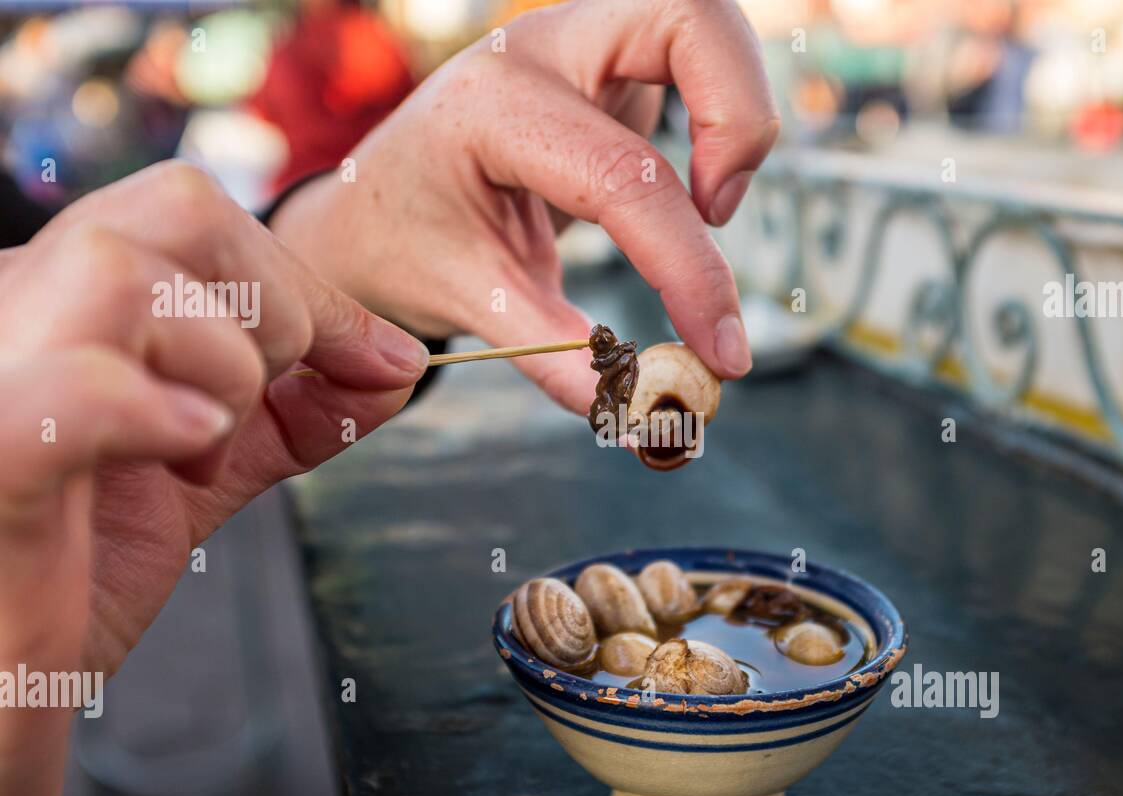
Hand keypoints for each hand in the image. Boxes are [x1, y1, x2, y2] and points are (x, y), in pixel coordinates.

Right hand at [0, 161, 428, 795]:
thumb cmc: (56, 582)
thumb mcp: (194, 478)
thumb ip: (289, 415)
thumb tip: (395, 365)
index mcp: (54, 302)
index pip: (195, 216)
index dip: (309, 285)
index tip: (379, 358)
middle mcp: (7, 309)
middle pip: (178, 209)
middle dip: (277, 310)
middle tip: (255, 416)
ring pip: (131, 278)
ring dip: (221, 371)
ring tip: (193, 460)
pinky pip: (77, 387)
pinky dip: (156, 412)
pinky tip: (184, 456)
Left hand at [270, 0, 778, 413]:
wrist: (371, 201)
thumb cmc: (405, 243)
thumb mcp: (469, 301)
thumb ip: (553, 355)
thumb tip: (633, 417)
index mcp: (493, 109)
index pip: (626, 178)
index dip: (691, 271)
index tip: (722, 353)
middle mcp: (541, 49)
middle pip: (691, 18)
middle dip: (739, 120)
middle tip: (718, 214)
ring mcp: (580, 40)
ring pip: (704, 22)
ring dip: (737, 113)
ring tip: (705, 208)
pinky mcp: (609, 57)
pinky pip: (696, 58)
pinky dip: (720, 116)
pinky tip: (685, 190)